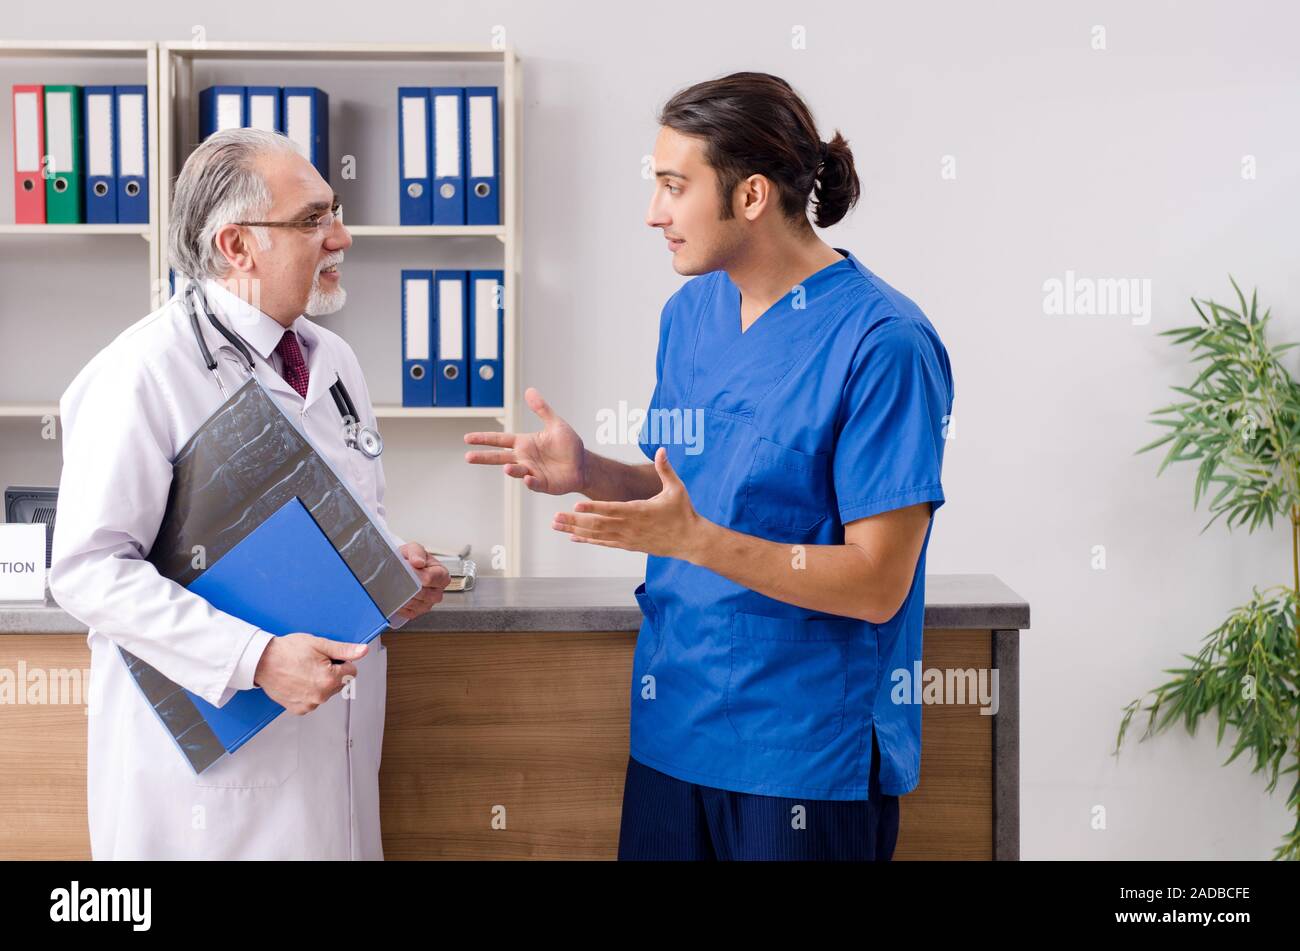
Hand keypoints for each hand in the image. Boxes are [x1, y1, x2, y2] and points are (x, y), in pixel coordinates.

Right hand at [254, 634, 366, 715]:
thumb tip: (362, 651)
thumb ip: (344, 650)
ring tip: (303, 671)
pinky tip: (298, 681)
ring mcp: (309, 704)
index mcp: (329, 680)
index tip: (327, 658)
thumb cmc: (286, 651)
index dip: (341, 661)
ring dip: (320, 683)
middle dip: (332, 672)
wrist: (261, 661)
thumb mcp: (319, 644)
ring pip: (326, 692)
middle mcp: (320, 696)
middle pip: (340, 683)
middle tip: (313, 663)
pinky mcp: (299, 709)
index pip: (351, 671)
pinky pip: (313, 700)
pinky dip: (309, 691)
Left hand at [395, 542, 450, 619]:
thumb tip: (419, 562)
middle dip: (408, 585)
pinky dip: (399, 605)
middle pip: (423, 593)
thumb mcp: (413, 549)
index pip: (430, 578)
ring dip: (402, 595)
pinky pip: (407, 612)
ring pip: (414, 604)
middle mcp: (437, 591)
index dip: (417, 574)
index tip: (406, 570)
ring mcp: (428, 603)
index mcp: (442, 575)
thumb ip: (417, 552)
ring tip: (394, 585)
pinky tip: (395, 595)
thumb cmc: (410, 559)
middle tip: (397, 577)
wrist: (402, 568)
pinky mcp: (417, 612)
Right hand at [464, 387, 586, 494]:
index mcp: (524, 443)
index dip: (484, 438)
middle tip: (468, 456)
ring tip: (507, 468)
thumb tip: (529, 391)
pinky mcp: (542, 484)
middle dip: (484, 457)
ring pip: (516, 471)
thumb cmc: (569, 446)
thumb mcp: (555, 424)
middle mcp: (524, 458)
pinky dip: (530, 482)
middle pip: (499, 457)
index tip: (468, 437)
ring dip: (511, 470)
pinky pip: (533, 483)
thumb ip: (542, 409)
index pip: (500, 440)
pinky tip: (527, 478)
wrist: (583, 464)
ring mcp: (532, 472)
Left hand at [551, 447, 707, 559]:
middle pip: (597, 524)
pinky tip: (573, 537)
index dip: (593, 507)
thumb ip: (665, 469)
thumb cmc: (684, 512)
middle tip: (554, 517)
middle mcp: (630, 527)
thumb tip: (662, 449)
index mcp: (639, 511)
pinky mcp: (628, 545)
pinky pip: (604, 543)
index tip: (576, 504)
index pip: (612, 509)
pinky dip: (588, 540)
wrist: (690, 541)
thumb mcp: (677, 488)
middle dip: (575, 520)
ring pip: (597, 535)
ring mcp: (628, 538)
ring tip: (557, 525)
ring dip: (575, 530)